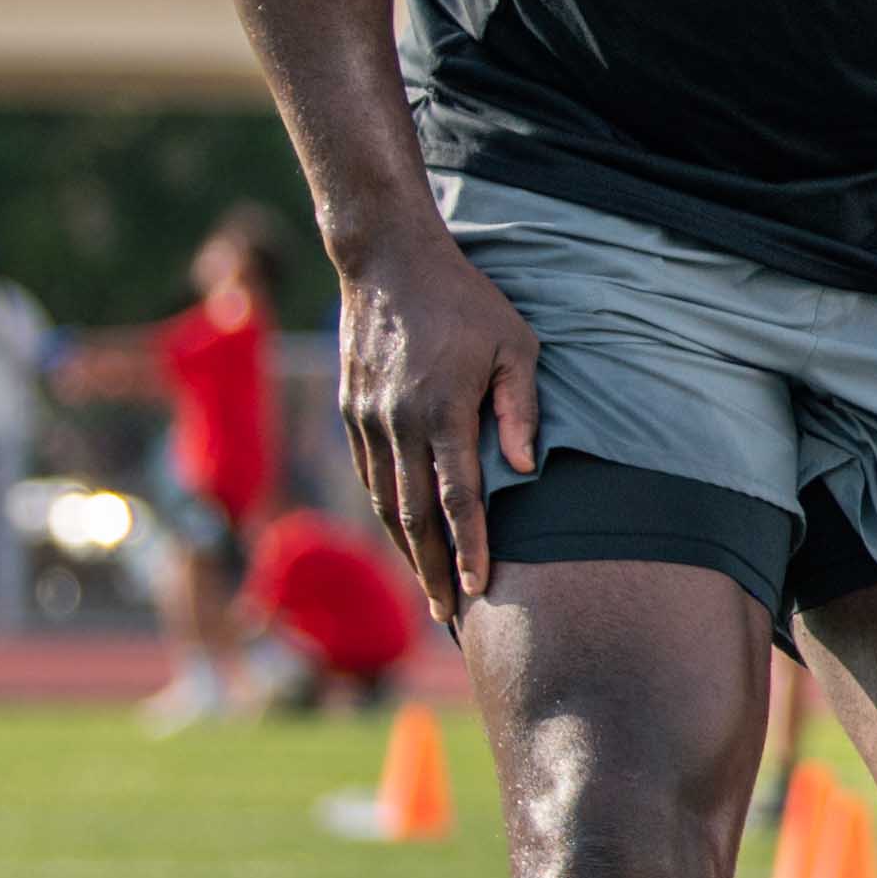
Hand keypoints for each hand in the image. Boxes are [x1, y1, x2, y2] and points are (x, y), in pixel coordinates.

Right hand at [331, 227, 538, 629]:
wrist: (387, 261)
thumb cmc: (465, 302)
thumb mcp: (515, 344)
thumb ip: (522, 408)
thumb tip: (525, 470)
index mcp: (442, 411)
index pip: (458, 498)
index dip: (469, 548)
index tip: (478, 589)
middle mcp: (398, 423)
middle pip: (415, 515)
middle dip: (431, 570)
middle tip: (447, 616)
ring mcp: (368, 420)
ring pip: (385, 502)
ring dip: (407, 551)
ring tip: (428, 590)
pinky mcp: (351, 413)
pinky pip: (369, 477)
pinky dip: (387, 514)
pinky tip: (405, 537)